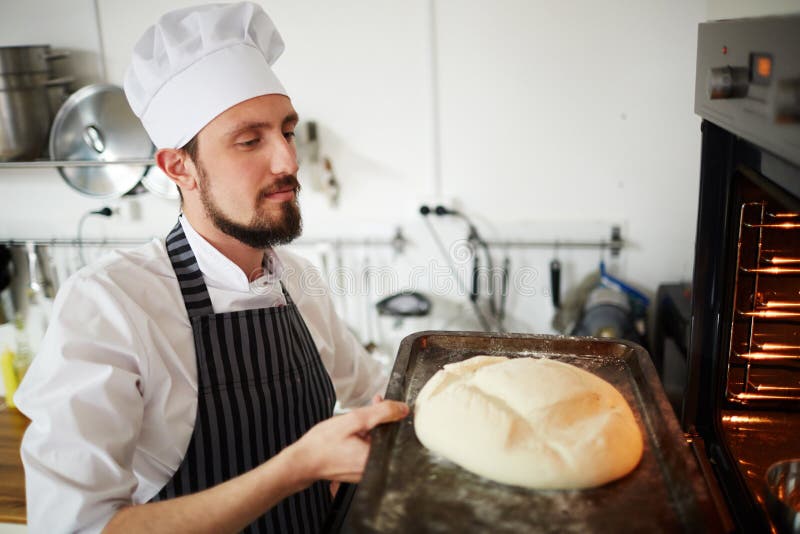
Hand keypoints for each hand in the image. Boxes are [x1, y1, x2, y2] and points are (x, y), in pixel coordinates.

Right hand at [292, 399, 408, 486]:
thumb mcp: (353, 420)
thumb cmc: (322, 443)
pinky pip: (367, 452)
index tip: (382, 405)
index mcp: (376, 458)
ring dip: (371, 429)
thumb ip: (381, 413)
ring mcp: (366, 472)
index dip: (391, 416)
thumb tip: (403, 409)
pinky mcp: (358, 472)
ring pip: (376, 445)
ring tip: (358, 419)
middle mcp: (374, 468)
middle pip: (386, 439)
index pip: (395, 434)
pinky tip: (353, 431)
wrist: (302, 462)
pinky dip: (363, 440)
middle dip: (380, 421)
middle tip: (372, 407)